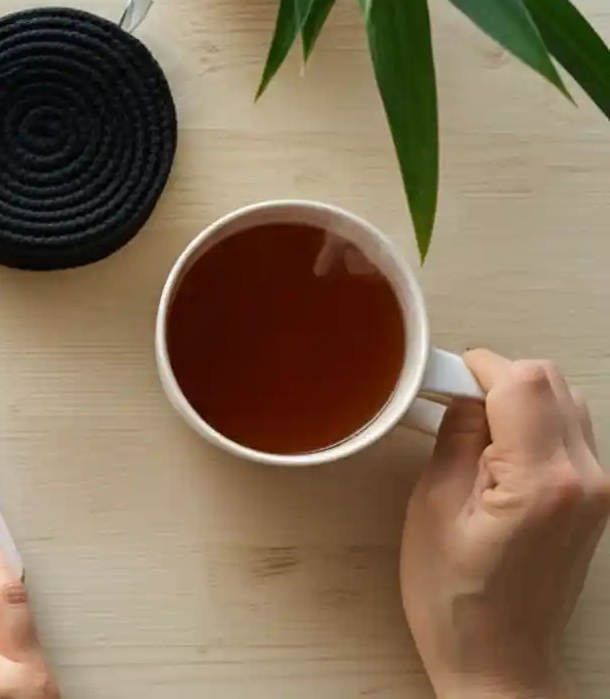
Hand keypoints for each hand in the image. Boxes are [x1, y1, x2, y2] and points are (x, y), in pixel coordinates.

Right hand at [401, 350, 609, 698]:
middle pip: (552, 381)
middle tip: (452, 406)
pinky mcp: (596, 497)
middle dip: (497, 379)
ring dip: (518, 399)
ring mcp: (599, 489)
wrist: (500, 657)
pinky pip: (571, 432)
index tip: (443, 383)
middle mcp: (585, 480)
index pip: (524, 381)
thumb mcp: (432, 509)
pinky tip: (498, 452)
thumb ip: (455, 440)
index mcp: (542, 482)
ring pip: (566, 400)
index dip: (478, 368)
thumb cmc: (457, 600)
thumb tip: (461, 397)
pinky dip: (535, 423)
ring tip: (475, 434)